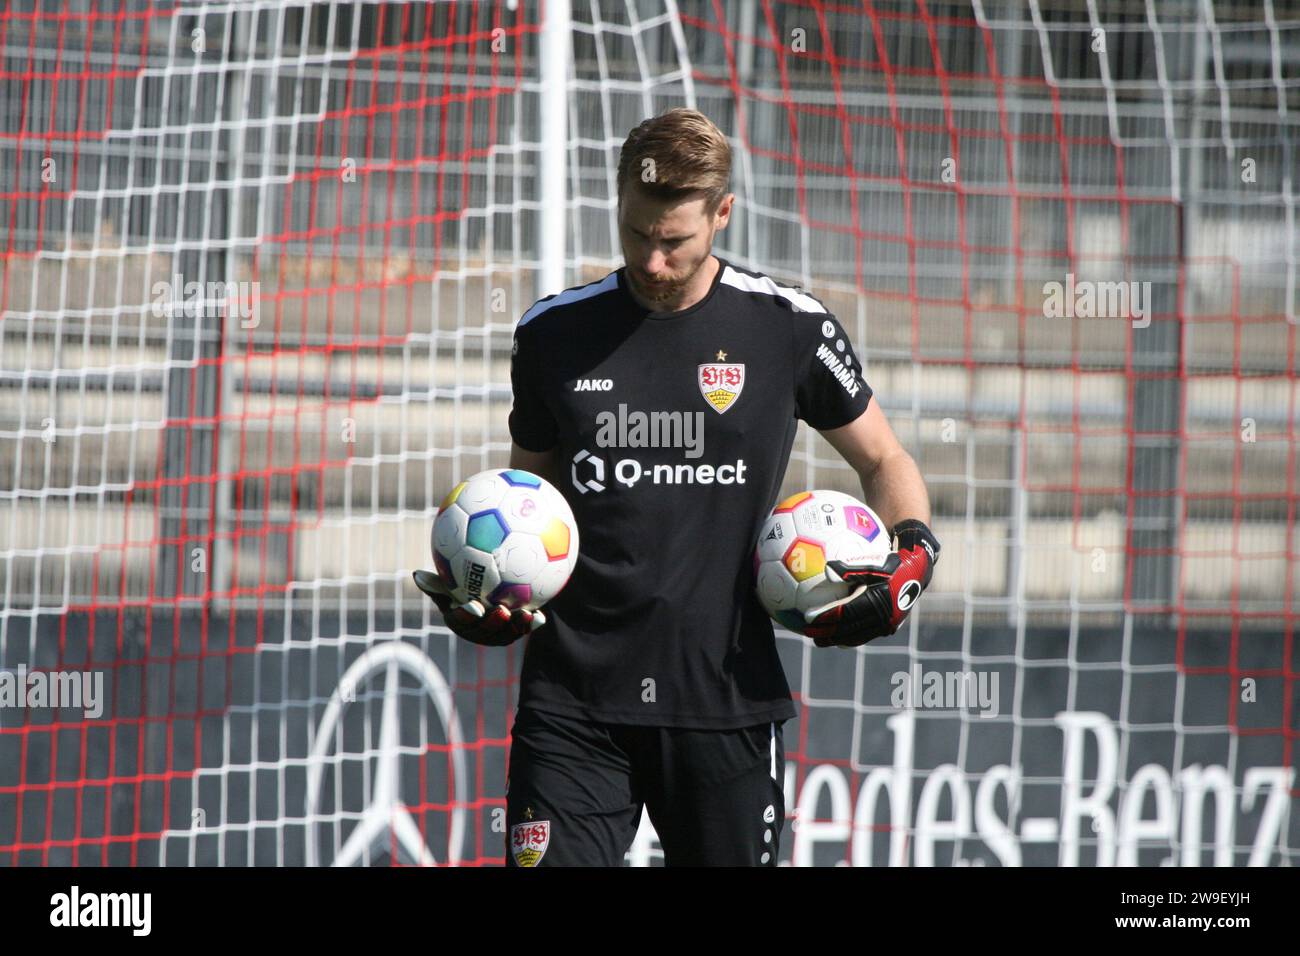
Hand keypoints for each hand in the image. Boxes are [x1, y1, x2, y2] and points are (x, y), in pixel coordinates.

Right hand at [412, 569, 544, 646]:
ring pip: (505, 635)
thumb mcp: (446, 584)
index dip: (467, 616)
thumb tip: (415, 575)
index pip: (459, 620)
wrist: (483, 593)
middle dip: (493, 624)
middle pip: (483, 632)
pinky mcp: (512, 632)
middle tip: (502, 610)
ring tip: (526, 615)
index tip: (475, 606)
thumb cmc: (459, 585)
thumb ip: (434, 583)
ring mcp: (494, 634)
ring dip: (516, 627)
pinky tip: (541, 617)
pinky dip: (531, 625)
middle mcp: (475, 631)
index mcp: (458, 620)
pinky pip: (521, 630)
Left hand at [803, 519, 938, 647]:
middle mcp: (881, 617)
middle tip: (808, 634)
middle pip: (848, 630)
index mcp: (875, 602)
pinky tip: (839, 639)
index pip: (844, 614)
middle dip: (827, 634)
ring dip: (837, 640)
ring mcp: (886, 625)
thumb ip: (851, 568)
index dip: (826, 618)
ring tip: (820, 641)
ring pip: (857, 637)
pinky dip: (850, 638)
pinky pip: (866, 636)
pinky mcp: (889, 627)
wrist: (917, 571)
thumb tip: (827, 569)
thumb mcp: (873, 563)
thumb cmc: (892, 563)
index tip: (808, 619)